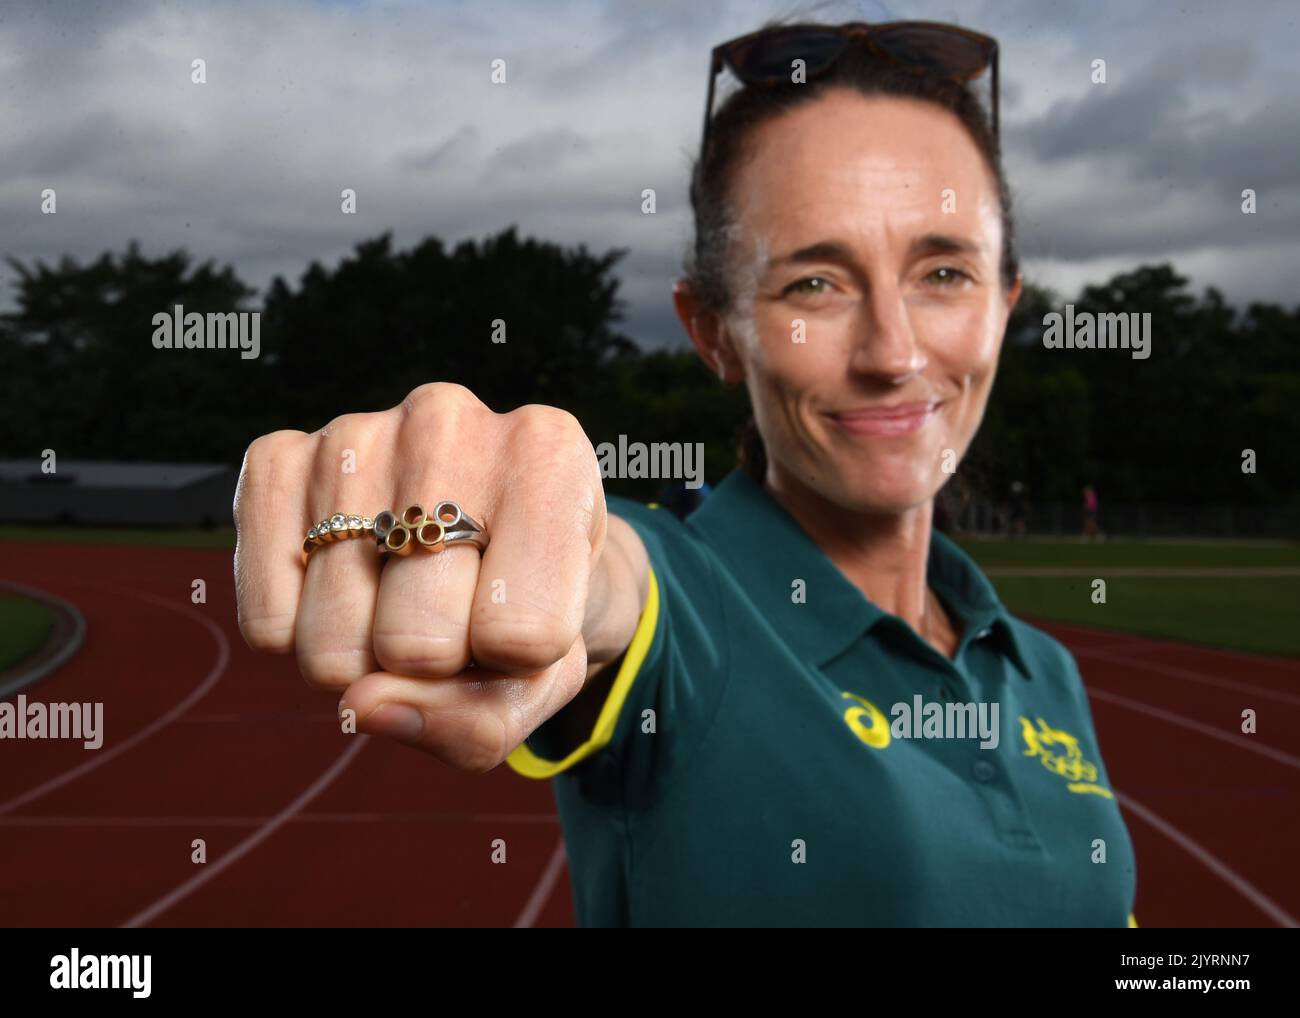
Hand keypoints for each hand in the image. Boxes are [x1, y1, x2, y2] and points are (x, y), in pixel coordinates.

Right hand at [232, 382, 608, 770]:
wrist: (476, 531)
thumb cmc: (525, 604)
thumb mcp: (544, 673)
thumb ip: (478, 721)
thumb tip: (362, 707)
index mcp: (549, 455)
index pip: (520, 635)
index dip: (514, 667)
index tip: (520, 622)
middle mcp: (450, 420)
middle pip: (417, 642)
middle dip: (434, 669)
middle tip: (454, 615)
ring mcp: (355, 433)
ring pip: (333, 642)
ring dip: (365, 661)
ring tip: (402, 600)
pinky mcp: (278, 459)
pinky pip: (267, 620)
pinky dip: (303, 638)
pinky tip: (345, 588)